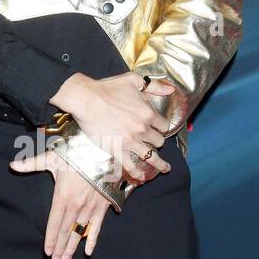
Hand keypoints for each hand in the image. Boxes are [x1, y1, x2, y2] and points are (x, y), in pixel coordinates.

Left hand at [9, 141, 110, 258]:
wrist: (103, 149)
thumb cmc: (77, 152)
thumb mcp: (52, 157)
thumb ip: (31, 164)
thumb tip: (12, 165)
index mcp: (62, 195)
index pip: (54, 223)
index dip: (50, 239)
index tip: (47, 251)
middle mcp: (76, 205)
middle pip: (66, 231)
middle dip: (60, 246)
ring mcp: (90, 206)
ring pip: (79, 232)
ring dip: (72, 246)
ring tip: (66, 258)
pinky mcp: (102, 205)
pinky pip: (97, 227)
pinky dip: (93, 240)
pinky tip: (88, 251)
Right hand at [51, 71, 175, 181]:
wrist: (86, 100)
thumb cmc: (108, 88)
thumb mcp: (133, 81)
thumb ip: (154, 86)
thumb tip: (171, 89)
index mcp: (148, 114)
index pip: (164, 125)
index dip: (162, 127)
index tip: (159, 129)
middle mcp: (142, 130)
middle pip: (159, 141)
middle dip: (157, 141)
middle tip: (154, 143)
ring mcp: (130, 142)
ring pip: (151, 157)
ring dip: (160, 164)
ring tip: (165, 168)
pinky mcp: (117, 150)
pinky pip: (132, 166)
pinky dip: (138, 173)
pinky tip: (142, 177)